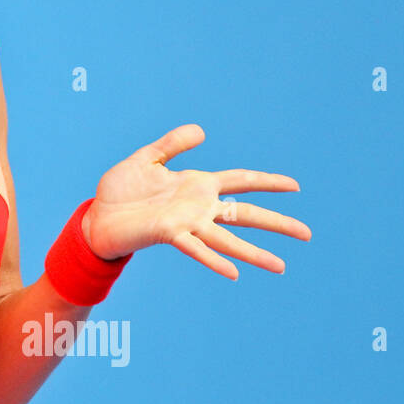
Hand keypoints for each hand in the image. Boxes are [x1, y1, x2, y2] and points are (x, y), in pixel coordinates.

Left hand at [80, 123, 311, 279]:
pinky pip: (196, 248)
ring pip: (228, 239)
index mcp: (196, 185)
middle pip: (245, 214)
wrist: (96, 216)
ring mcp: (186, 223)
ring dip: (254, 252)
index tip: (295, 186)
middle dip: (276, 223)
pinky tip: (235, 273)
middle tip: (308, 234)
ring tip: (282, 266)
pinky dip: (214, 260)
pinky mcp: (168, 235)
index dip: (267, 182)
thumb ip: (172, 145)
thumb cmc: (120, 190)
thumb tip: (201, 130)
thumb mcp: (146, 158)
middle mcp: (198, 207)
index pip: (241, 181)